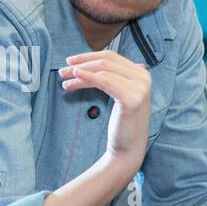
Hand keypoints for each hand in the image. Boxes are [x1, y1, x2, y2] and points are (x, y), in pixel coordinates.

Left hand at [58, 50, 150, 168]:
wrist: (128, 149)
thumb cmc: (121, 123)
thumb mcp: (116, 94)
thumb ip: (110, 77)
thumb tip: (85, 64)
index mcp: (141, 74)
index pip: (111, 57)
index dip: (89, 56)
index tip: (70, 60)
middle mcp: (144, 78)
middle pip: (107, 62)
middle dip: (82, 63)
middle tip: (63, 70)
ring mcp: (140, 88)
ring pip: (103, 71)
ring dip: (80, 72)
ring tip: (64, 78)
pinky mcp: (132, 98)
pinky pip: (105, 81)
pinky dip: (88, 77)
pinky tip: (76, 76)